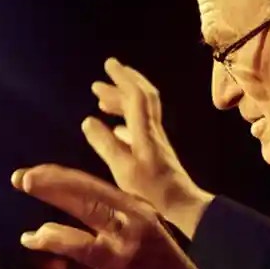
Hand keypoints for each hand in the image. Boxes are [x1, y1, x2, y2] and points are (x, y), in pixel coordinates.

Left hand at [12, 164, 204, 268]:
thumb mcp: (140, 239)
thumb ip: (112, 226)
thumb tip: (75, 223)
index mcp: (136, 207)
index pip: (93, 184)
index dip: (60, 177)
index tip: (35, 175)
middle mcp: (133, 215)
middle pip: (85, 187)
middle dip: (50, 178)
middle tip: (20, 177)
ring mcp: (127, 237)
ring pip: (84, 205)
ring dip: (51, 192)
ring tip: (24, 186)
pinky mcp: (120, 263)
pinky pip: (80, 245)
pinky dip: (53, 238)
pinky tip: (33, 238)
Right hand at [86, 58, 213, 236]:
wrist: (180, 203)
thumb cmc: (151, 190)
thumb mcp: (122, 169)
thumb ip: (105, 144)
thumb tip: (88, 121)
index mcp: (145, 131)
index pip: (135, 95)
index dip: (122, 78)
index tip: (108, 65)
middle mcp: (152, 130)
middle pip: (142, 96)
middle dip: (125, 80)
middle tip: (107, 71)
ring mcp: (155, 139)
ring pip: (142, 110)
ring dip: (124, 98)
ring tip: (103, 98)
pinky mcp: (155, 149)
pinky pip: (140, 125)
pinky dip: (126, 119)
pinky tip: (114, 128)